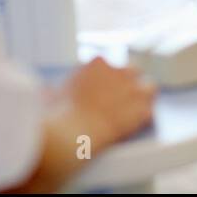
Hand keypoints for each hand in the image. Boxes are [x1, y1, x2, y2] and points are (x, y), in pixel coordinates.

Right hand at [5, 56, 155, 192]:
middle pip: (133, 70)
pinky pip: (151, 111)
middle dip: (128, 83)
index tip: (104, 90)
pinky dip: (145, 119)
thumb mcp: (49, 96)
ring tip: (138, 109)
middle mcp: (117, 71)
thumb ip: (51, 90)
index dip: (108, 79)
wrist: (71, 133)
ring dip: (143, 97)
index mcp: (96, 64)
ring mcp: (132, 89)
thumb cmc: (56, 117)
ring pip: (149, 86)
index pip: (108, 64)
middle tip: (121, 98)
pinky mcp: (142, 109)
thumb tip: (45, 92)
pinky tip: (139, 126)